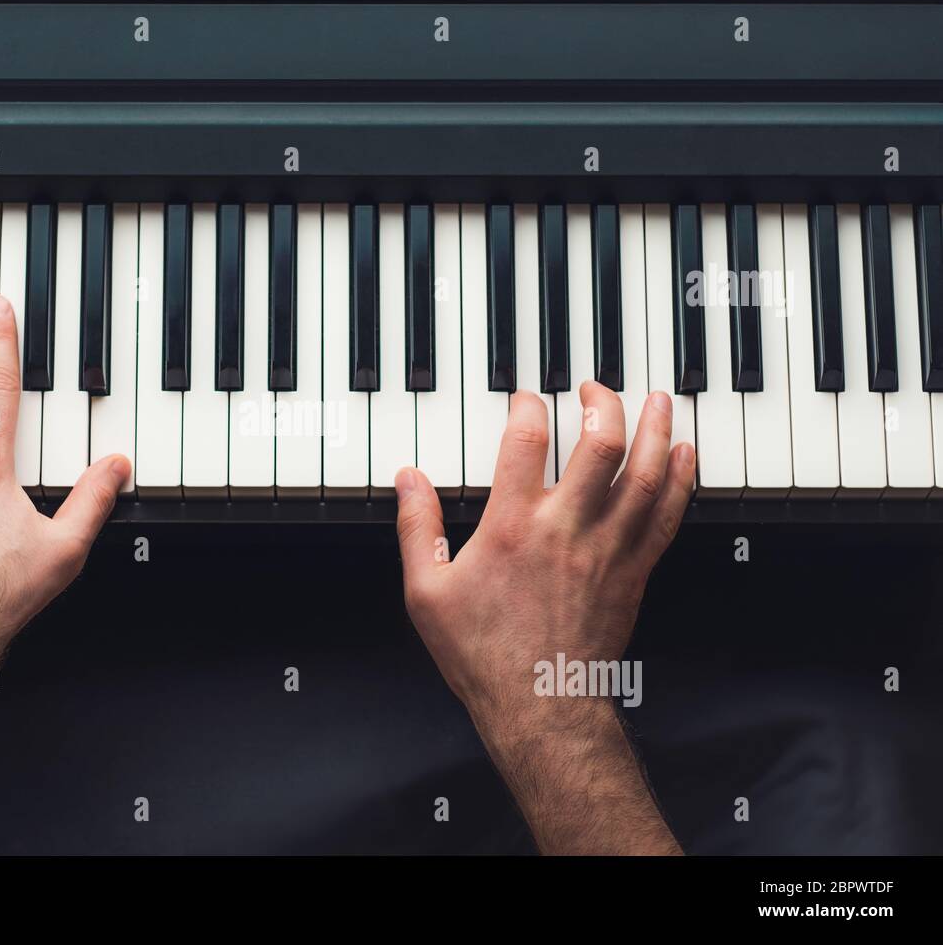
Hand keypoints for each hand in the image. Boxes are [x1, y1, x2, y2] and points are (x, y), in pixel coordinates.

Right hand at [395, 382, 694, 731]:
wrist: (539, 705)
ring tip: (655, 398)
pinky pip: (666, 515)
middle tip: (596, 386)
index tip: (525, 400)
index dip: (527, 407)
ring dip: (653, 427)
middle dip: (602, 402)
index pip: (526, 440)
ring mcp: (607, 549)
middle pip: (600, 443)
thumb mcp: (426, 591)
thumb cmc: (484, 654)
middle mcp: (566, 528)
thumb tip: (409, 480)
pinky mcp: (634, 572)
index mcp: (513, 526)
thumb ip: (417, 528)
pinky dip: (680, 479)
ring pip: (644, 473)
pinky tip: (684, 454)